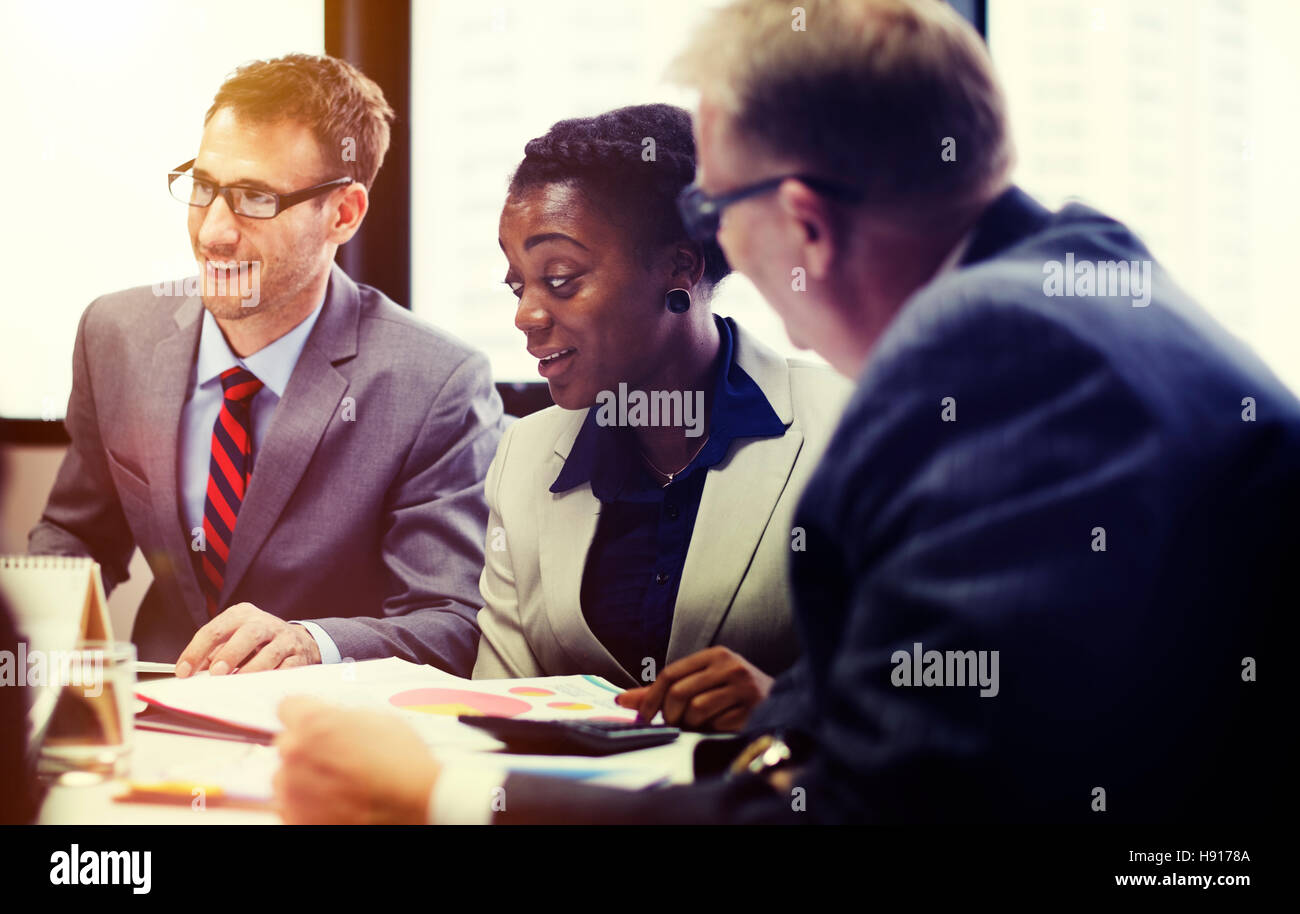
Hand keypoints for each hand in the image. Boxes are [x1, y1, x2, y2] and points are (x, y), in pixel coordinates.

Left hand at [174, 602, 321, 676]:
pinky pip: (289, 667)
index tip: (184, 672)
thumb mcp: (233, 641)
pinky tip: (263, 686)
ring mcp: (284, 638)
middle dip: (230, 653)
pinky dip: (275, 677)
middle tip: (216, 673)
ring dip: (253, 668)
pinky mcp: (299, 655)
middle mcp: (264, 623)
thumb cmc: (256, 645)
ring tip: (239, 682)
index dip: (197, 651)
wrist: (298, 642)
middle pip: (248, 634)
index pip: (215, 630)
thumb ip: (213, 655)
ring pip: (271, 651)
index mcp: (241, 616)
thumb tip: (190, 675)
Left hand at [273, 696, 440, 824]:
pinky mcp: (295, 819)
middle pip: (287, 743)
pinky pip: (290, 806)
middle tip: (338, 758)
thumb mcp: (377, 719)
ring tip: (340, 786)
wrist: (418, 803)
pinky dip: (308, 805)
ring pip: (286, 778)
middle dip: (307, 748)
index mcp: (313, 723)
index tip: (315, 723)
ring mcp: (292, 791)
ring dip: (305, 779)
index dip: (305, 713)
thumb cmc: (403, 762)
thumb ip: (341, 717)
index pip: (287, 706)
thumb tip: (330, 721)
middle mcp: (294, 754)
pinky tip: (337, 803)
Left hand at [616, 646, 773, 731]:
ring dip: (692, 724)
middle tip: (674, 724)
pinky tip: (720, 727)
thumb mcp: (701, 683)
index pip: (670, 673)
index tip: (645, 716)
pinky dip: (712, 731)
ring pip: (697, 709)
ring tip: (699, 725)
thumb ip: (663, 690)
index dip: (652, 697)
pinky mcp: (752, 708)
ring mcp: (742, 686)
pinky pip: (718, 725)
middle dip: (670, 714)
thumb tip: (622, 699)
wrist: (777, 702)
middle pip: (679, 692)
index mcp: (714, 655)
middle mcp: (729, 665)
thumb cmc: (732, 693)